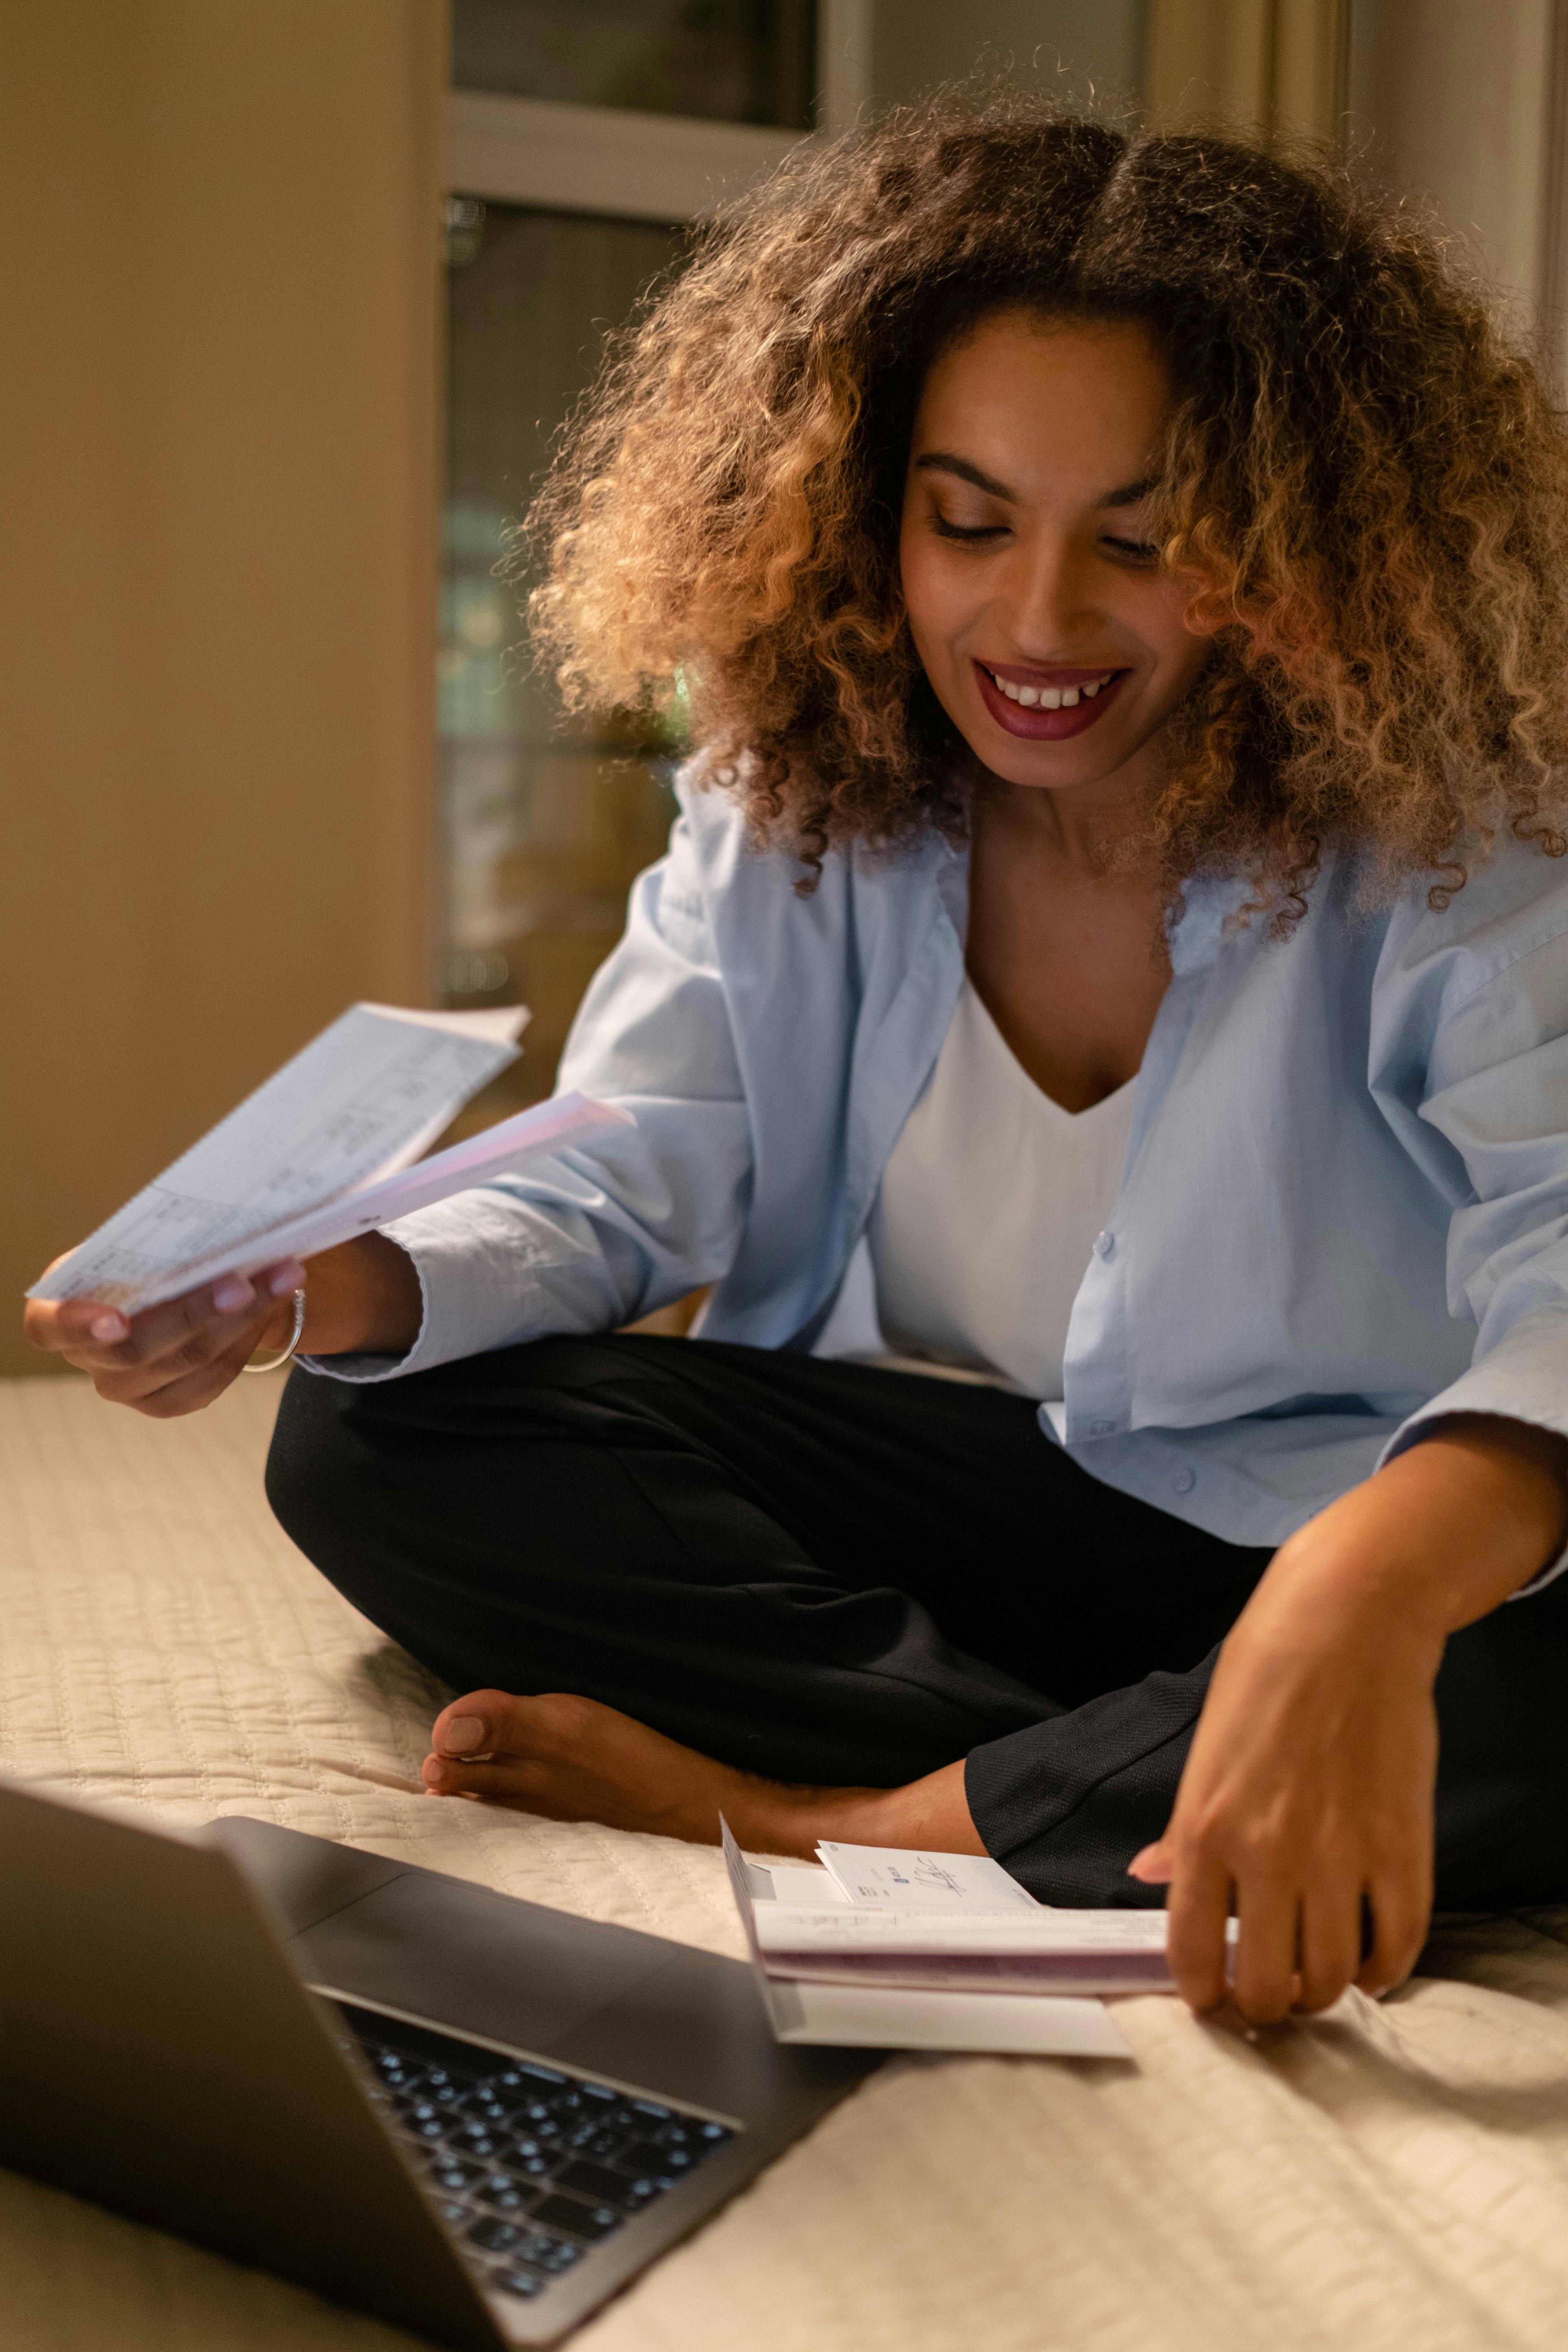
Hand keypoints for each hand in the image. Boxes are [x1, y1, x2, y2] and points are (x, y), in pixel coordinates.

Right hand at [23, 1232, 423, 1416]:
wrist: (169, 1291)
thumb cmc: (144, 1259)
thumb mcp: (135, 1245)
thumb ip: (153, 1242)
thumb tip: (215, 1214)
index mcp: (58, 1314)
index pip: (50, 1327)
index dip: (80, 1324)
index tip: (118, 1319)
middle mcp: (89, 1358)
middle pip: (139, 1349)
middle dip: (197, 1312)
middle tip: (241, 1281)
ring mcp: (129, 1387)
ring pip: (189, 1363)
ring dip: (242, 1318)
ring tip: (283, 1277)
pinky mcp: (170, 1402)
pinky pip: (214, 1378)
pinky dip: (246, 1337)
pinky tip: (272, 1302)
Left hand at [1132, 1417, 1567, 2022]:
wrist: (1348, 1626)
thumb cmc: (1266, 1675)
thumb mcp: (1206, 1750)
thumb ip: (1182, 1827)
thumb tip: (1147, 1875)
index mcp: (1206, 1829)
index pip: (1190, 1951)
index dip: (1201, 1995)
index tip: (1211, 2000)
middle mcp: (1268, 1855)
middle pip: (1266, 1984)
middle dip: (1263, 2006)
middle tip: (1268, 1994)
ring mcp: (1339, 1857)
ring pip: (1331, 1979)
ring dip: (1322, 1995)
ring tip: (1315, 1981)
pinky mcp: (1401, 1849)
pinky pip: (1397, 1944)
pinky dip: (1384, 1971)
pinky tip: (1370, 1964)